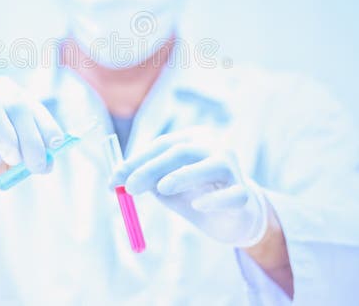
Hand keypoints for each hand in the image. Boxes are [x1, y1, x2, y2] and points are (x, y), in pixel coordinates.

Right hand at [0, 76, 64, 187]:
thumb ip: (27, 160)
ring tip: (11, 159)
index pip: (35, 109)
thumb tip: (49, 165)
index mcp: (13, 101)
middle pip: (18, 105)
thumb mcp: (5, 160)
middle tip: (35, 165)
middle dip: (31, 136)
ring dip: (6, 132)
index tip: (57, 146)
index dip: (47, 126)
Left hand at [110, 126, 268, 246]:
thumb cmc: (196, 195)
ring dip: (184, 176)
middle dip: (151, 169)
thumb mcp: (167, 187)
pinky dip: (214, 199)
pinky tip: (199, 205)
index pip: (162, 145)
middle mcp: (215, 147)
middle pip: (182, 152)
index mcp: (194, 139)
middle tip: (129, 188)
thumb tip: (118, 180)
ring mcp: (233, 169)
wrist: (234, 219)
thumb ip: (146, 180)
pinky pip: (231, 195)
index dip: (136, 161)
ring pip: (210, 167)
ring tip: (162, 188)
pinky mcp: (244, 194)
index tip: (114, 180)